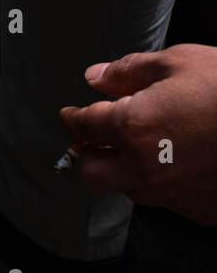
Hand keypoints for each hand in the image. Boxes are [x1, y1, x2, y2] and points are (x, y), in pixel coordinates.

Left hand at [60, 45, 216, 224]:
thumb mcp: (179, 62)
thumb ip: (129, 72)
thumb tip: (95, 78)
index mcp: (132, 127)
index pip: (84, 126)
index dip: (73, 118)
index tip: (71, 115)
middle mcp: (145, 167)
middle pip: (94, 175)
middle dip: (89, 156)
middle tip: (95, 141)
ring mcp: (174, 194)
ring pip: (130, 192)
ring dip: (125, 173)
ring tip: (138, 153)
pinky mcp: (201, 210)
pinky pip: (169, 202)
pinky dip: (165, 185)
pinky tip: (178, 167)